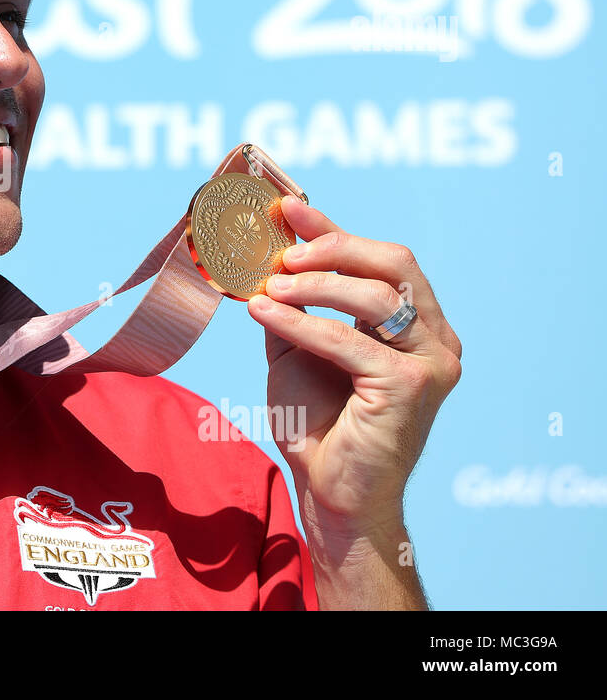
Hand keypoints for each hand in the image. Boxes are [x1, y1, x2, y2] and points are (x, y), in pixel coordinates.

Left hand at [245, 195, 462, 533]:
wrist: (331, 492)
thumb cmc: (319, 424)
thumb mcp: (299, 349)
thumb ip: (294, 305)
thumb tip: (263, 256)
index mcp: (417, 325)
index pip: (381, 260)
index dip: (334, 229)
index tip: (288, 208)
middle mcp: (436, 338)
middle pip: (393, 263)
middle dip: (335, 247)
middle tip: (285, 252)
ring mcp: (432, 362)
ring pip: (374, 297)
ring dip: (315, 285)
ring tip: (269, 287)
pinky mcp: (412, 387)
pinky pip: (349, 342)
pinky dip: (303, 323)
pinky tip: (266, 312)